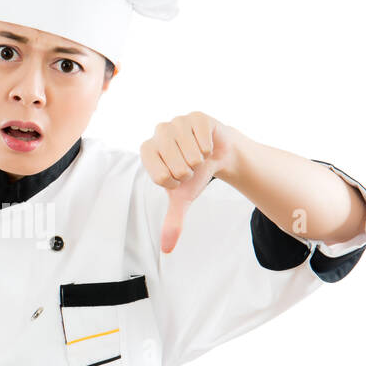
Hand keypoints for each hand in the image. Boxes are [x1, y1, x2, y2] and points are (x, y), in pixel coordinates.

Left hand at [140, 111, 239, 253]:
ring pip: (191, 154)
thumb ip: (173, 220)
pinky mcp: (195, 116)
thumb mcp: (182, 198)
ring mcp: (176, 122)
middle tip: (191, 165)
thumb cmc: (194, 174)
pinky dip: (209, 148)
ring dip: (200, 160)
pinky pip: (203, 140)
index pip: (161, 176)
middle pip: (176, 166)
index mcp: (148, 150)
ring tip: (199, 155)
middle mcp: (158, 132)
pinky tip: (207, 145)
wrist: (218, 154)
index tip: (179, 176)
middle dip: (189, 172)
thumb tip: (167, 249)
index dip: (175, 182)